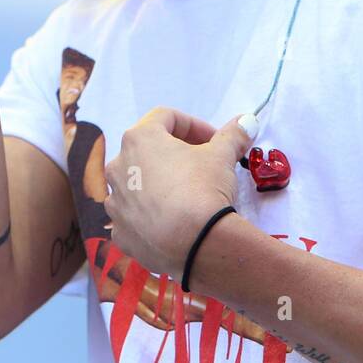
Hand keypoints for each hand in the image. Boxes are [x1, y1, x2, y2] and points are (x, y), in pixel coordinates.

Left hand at [102, 107, 258, 281]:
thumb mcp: (222, 156)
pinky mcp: (120, 232)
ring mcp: (115, 202)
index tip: (214, 140)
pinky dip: (150, 215)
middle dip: (175, 154)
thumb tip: (247, 121)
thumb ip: (232, 134)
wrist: (195, 245)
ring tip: (186, 196)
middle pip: (147, 150)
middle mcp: (119, 166)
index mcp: (139, 139)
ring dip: (159, 184)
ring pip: (137, 184)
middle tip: (202, 166)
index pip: (165, 117)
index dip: (194, 125)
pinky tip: (173, 222)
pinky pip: (134, 217)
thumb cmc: (203, 188)